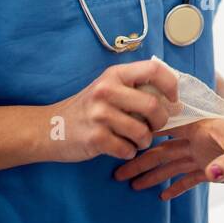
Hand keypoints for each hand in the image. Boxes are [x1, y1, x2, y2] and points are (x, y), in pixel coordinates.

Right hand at [44, 58, 178, 162]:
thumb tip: (174, 100)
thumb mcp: (109, 88)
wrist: (49, 127)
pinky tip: (121, 148)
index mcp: (115, 74)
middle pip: (153, 106)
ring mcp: (99, 114)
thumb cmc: (88, 108)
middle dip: (161, 121)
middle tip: (155, 126)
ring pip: (143, 133)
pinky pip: (127, 150)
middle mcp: (106, 90)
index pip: (154, 69)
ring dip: (144, 141)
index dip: (171, 85)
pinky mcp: (95, 138)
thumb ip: (136, 88)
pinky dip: (129, 152)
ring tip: (136, 139)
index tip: (172, 100)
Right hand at [115, 116, 223, 199]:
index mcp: (201, 127)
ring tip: (131, 185)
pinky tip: (161, 197)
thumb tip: (211, 174)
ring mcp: (203, 155)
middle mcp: (197, 140)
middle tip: (117, 171)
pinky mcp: (212, 169)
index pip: (166, 128)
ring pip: (171, 165)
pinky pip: (188, 179)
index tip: (123, 137)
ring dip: (152, 175)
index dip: (144, 133)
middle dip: (140, 159)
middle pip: (162, 150)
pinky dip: (175, 187)